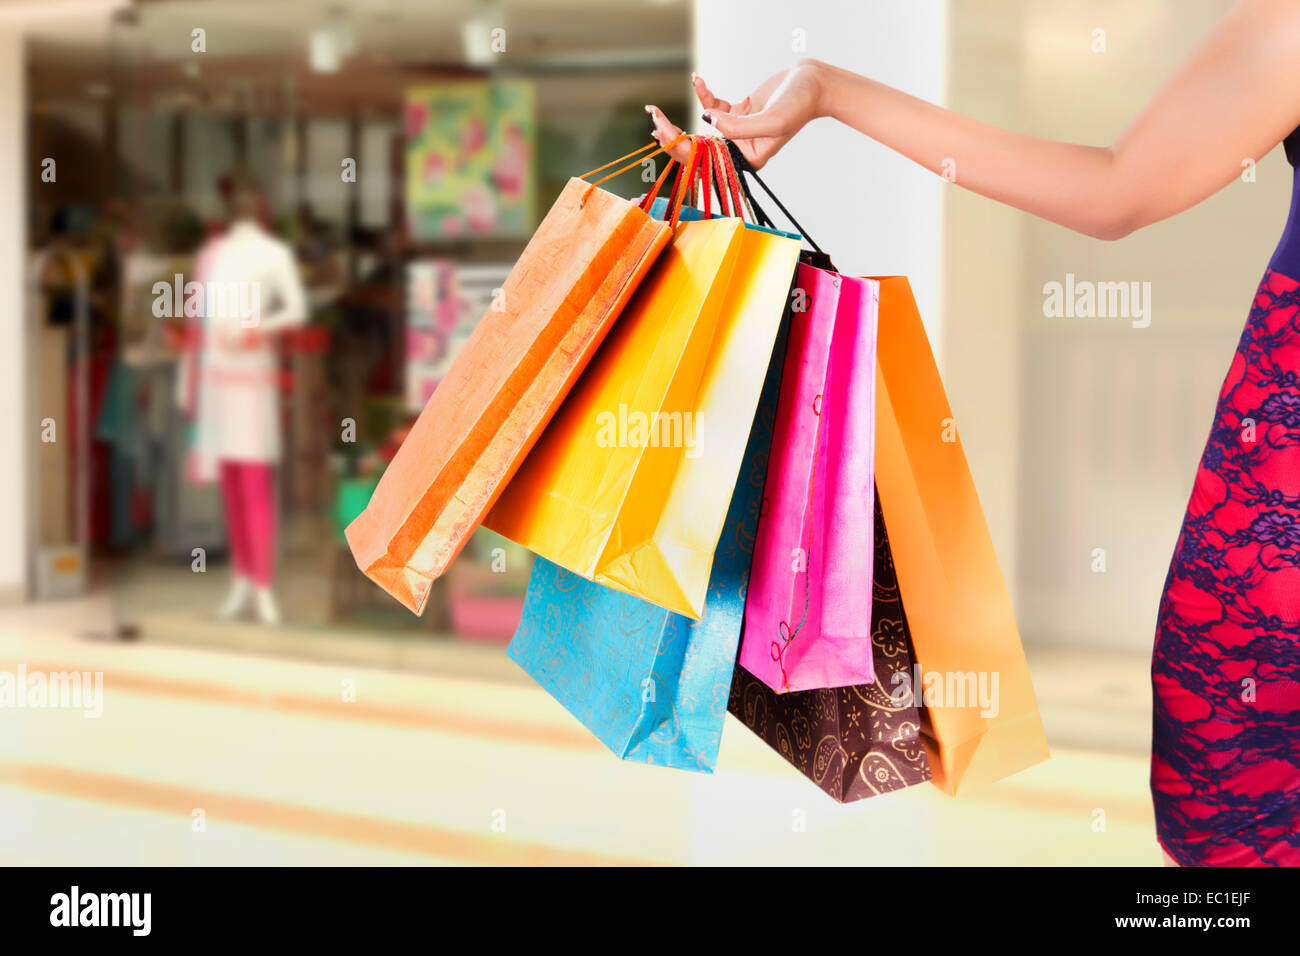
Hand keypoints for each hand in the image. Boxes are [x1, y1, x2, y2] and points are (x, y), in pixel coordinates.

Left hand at [647, 60, 827, 169]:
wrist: (813, 83)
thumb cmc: (799, 104)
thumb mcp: (771, 119)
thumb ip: (738, 126)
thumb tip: (707, 120)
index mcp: (746, 159)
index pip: (705, 159)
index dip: (680, 146)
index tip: (662, 130)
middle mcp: (739, 150)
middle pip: (697, 149)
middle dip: (672, 135)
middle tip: (653, 119)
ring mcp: (737, 131)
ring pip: (700, 130)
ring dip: (679, 120)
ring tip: (656, 112)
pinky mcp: (738, 113)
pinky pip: (713, 107)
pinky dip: (704, 95)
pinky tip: (699, 80)